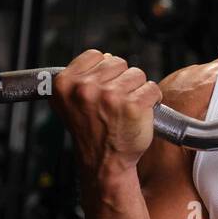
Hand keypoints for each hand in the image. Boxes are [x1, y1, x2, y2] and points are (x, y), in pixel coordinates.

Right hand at [51, 49, 160, 181]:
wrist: (104, 163)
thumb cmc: (92, 133)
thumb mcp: (70, 102)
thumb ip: (80, 78)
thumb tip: (103, 58)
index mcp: (65, 83)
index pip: (96, 55)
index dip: (105, 72)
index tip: (103, 91)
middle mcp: (85, 88)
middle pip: (118, 62)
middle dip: (121, 80)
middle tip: (114, 104)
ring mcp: (110, 96)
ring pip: (137, 74)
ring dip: (137, 90)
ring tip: (125, 110)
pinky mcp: (133, 106)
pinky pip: (152, 89)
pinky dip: (152, 100)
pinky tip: (139, 114)